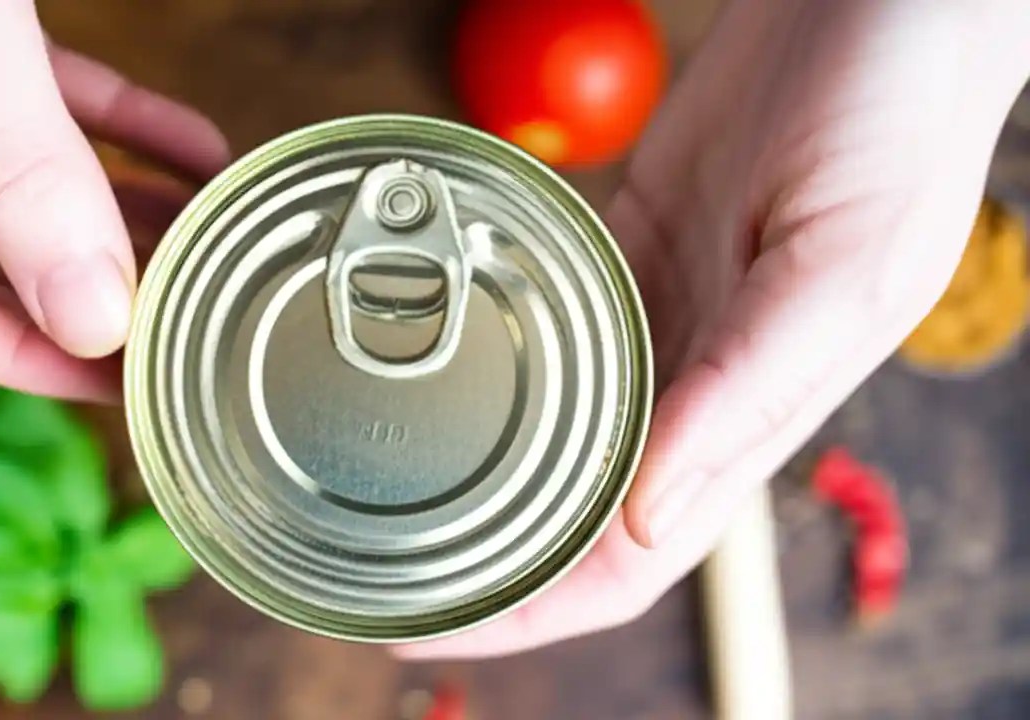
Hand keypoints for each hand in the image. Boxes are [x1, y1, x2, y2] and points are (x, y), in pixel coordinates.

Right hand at [0, 1, 228, 400]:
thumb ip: (9, 151)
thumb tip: (87, 307)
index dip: (14, 355)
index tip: (114, 380)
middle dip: (81, 290)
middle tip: (182, 314)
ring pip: (22, 184)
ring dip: (118, 218)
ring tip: (204, 244)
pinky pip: (51, 102)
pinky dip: (127, 130)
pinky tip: (194, 155)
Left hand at [399, 0, 1029, 658]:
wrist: (884, 10)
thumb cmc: (895, 127)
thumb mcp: (840, 270)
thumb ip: (748, 394)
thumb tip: (651, 524)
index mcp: (743, 420)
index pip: (624, 561)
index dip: (527, 613)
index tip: (422, 633)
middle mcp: (686, 385)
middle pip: (564, 511)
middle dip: (471, 557)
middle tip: (359, 568)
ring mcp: (648, 316)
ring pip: (543, 424)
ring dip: (464, 466)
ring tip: (366, 483)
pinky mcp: (620, 248)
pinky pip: (541, 319)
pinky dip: (482, 354)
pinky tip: (422, 365)